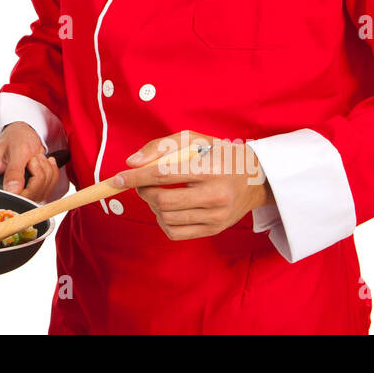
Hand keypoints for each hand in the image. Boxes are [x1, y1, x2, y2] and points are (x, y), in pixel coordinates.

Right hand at [0, 122, 59, 201]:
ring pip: (39, 196)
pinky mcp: (29, 192)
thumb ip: (14, 171)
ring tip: (38, 158)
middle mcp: (0, 190)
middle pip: (25, 199)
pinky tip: (44, 163)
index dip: (22, 190)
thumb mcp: (16, 150)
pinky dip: (50, 176)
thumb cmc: (15, 137)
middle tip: (35, 158)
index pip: (3, 199)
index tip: (30, 168)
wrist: (24, 133)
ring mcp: (16, 193)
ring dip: (46, 174)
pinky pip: (46, 191)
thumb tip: (12, 191)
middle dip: (37, 177)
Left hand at [112, 129, 274, 240]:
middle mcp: (216, 195)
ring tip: (158, 193)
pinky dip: (163, 222)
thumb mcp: (194, 140)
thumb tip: (131, 163)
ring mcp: (216, 216)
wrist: (256, 178)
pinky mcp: (214, 229)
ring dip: (153, 206)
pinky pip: (176, 233)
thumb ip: (161, 147)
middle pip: (163, 201)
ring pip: (167, 218)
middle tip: (141, 184)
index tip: (117, 179)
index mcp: (210, 169)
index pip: (165, 174)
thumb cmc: (218, 154)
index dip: (137, 177)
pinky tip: (167, 209)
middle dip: (143, 192)